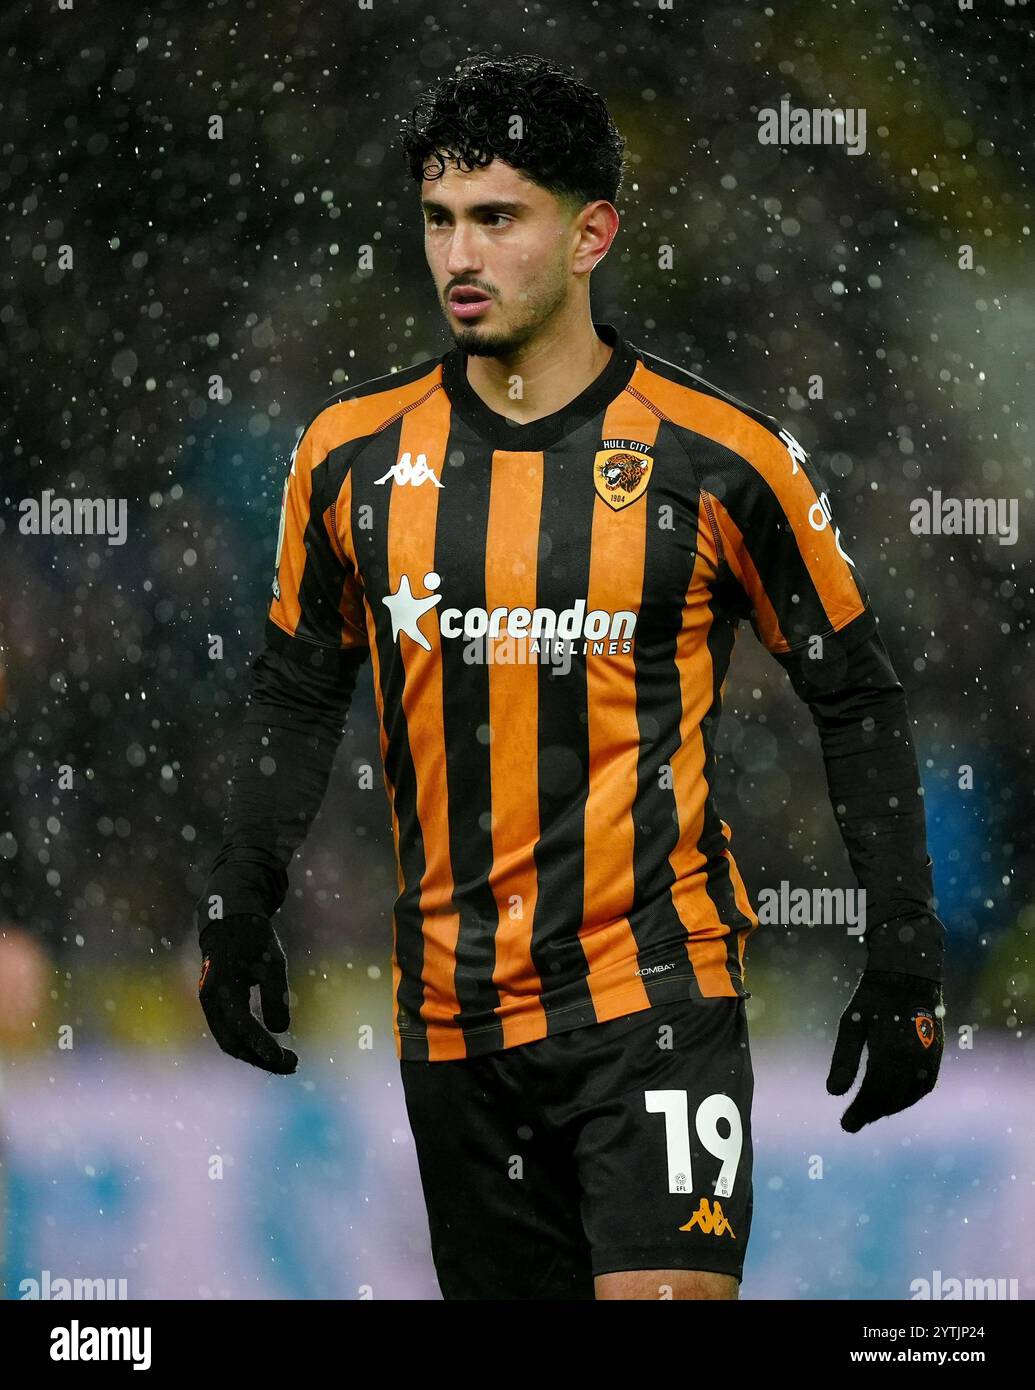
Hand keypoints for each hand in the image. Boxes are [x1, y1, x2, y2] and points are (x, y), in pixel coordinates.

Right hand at [198, 914, 297, 1073]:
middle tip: (293, 1064)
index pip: (241, 1025)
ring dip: (256, 1056)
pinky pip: (230, 1034)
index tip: (283, 1058)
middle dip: (261, 1058)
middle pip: (232, 1043)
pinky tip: (272, 1050)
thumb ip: (275, 994)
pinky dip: (250, 1045)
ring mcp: (211, 1007)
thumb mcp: (272, 960)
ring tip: (287, 1062)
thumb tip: (279, 1030)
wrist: (228, 923)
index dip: (262, 1044)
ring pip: (230, 1042)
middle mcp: (211, 1002)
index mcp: (222, 987)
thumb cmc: (253, 939)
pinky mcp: (217, 1008)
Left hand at [826, 970, 942, 1131]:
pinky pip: (922, 1087)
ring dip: (888, 1108)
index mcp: (892, 1052)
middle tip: (851, 1122)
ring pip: (908, 1096)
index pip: (875, 1093)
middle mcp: (915, 1060)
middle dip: (871, 1112)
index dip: (861, 1111)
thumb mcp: (852, 1023)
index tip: (845, 1126)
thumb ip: (844, 1059)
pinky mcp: (936, 1056)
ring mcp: (929, 1060)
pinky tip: (890, 1100)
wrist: (909, 976)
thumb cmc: (874, 998)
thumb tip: (833, 1093)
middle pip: (891, 1098)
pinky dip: (906, 1098)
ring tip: (867, 1113)